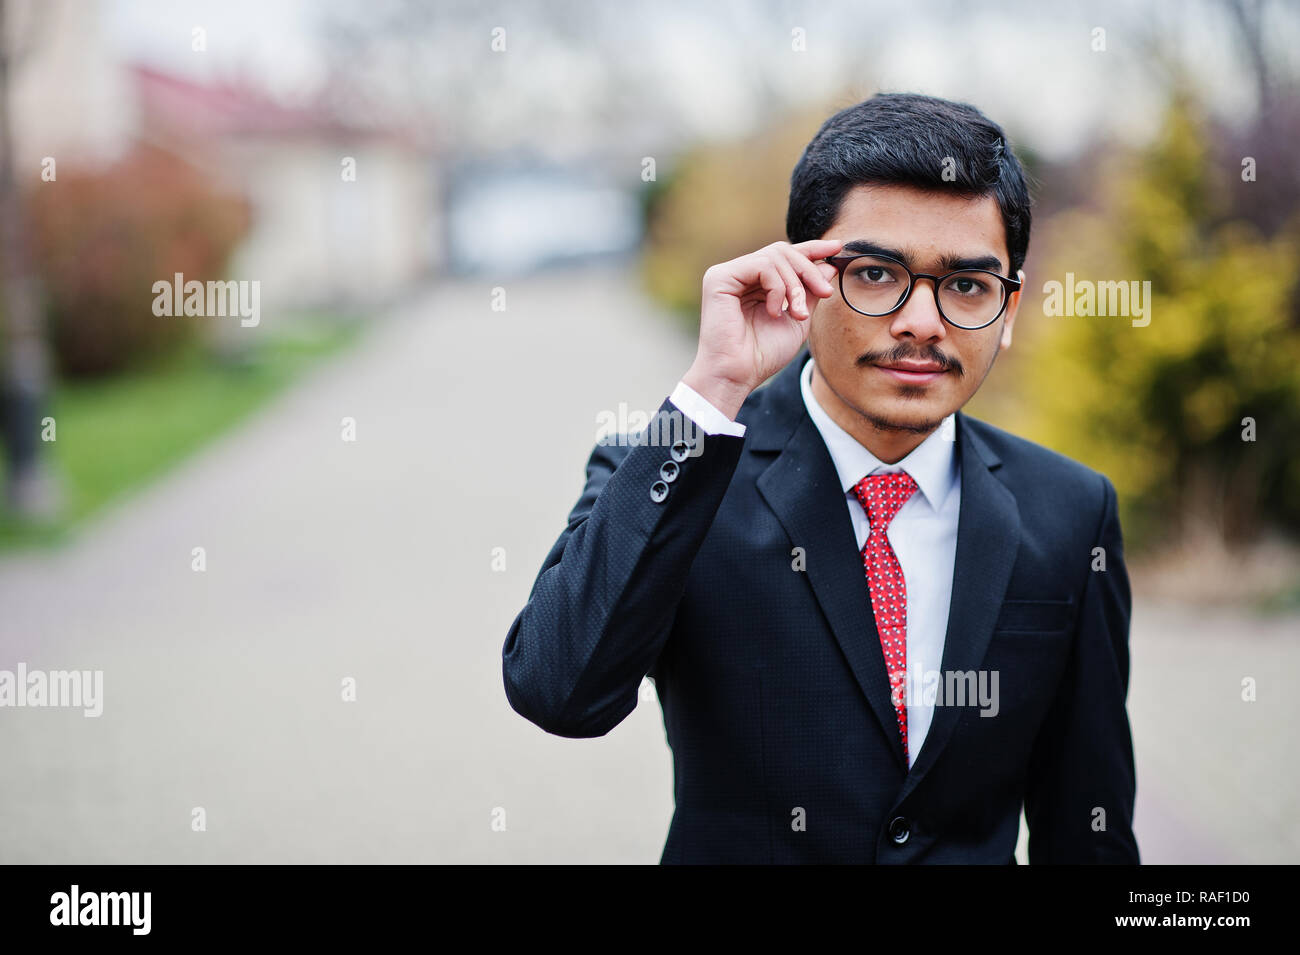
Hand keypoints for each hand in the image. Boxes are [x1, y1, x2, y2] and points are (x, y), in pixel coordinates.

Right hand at [682, 239, 842, 418]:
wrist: (737, 375)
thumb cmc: (762, 355)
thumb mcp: (797, 320)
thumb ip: (809, 292)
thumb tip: (828, 264)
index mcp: (754, 284)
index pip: (784, 256)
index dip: (811, 249)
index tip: (837, 247)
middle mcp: (739, 275)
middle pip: (783, 251)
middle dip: (809, 270)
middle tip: (825, 293)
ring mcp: (727, 275)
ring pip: (774, 256)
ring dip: (795, 285)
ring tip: (797, 314)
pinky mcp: (718, 278)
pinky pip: (761, 265)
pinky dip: (776, 287)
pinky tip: (774, 311)